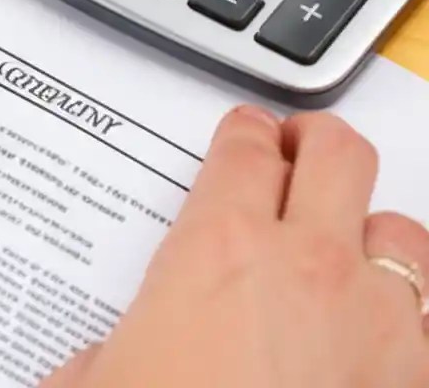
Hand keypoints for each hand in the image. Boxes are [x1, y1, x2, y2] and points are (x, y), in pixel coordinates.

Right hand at [41, 106, 428, 387]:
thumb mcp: (98, 381)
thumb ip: (107, 353)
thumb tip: (101, 366)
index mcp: (218, 250)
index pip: (244, 151)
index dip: (245, 131)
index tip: (245, 133)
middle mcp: (307, 265)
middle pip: (338, 155)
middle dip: (319, 142)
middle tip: (299, 150)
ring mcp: (374, 320)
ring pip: (402, 230)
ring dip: (374, 226)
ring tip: (348, 240)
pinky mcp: (413, 375)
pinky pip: (428, 314)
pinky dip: (406, 310)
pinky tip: (377, 330)